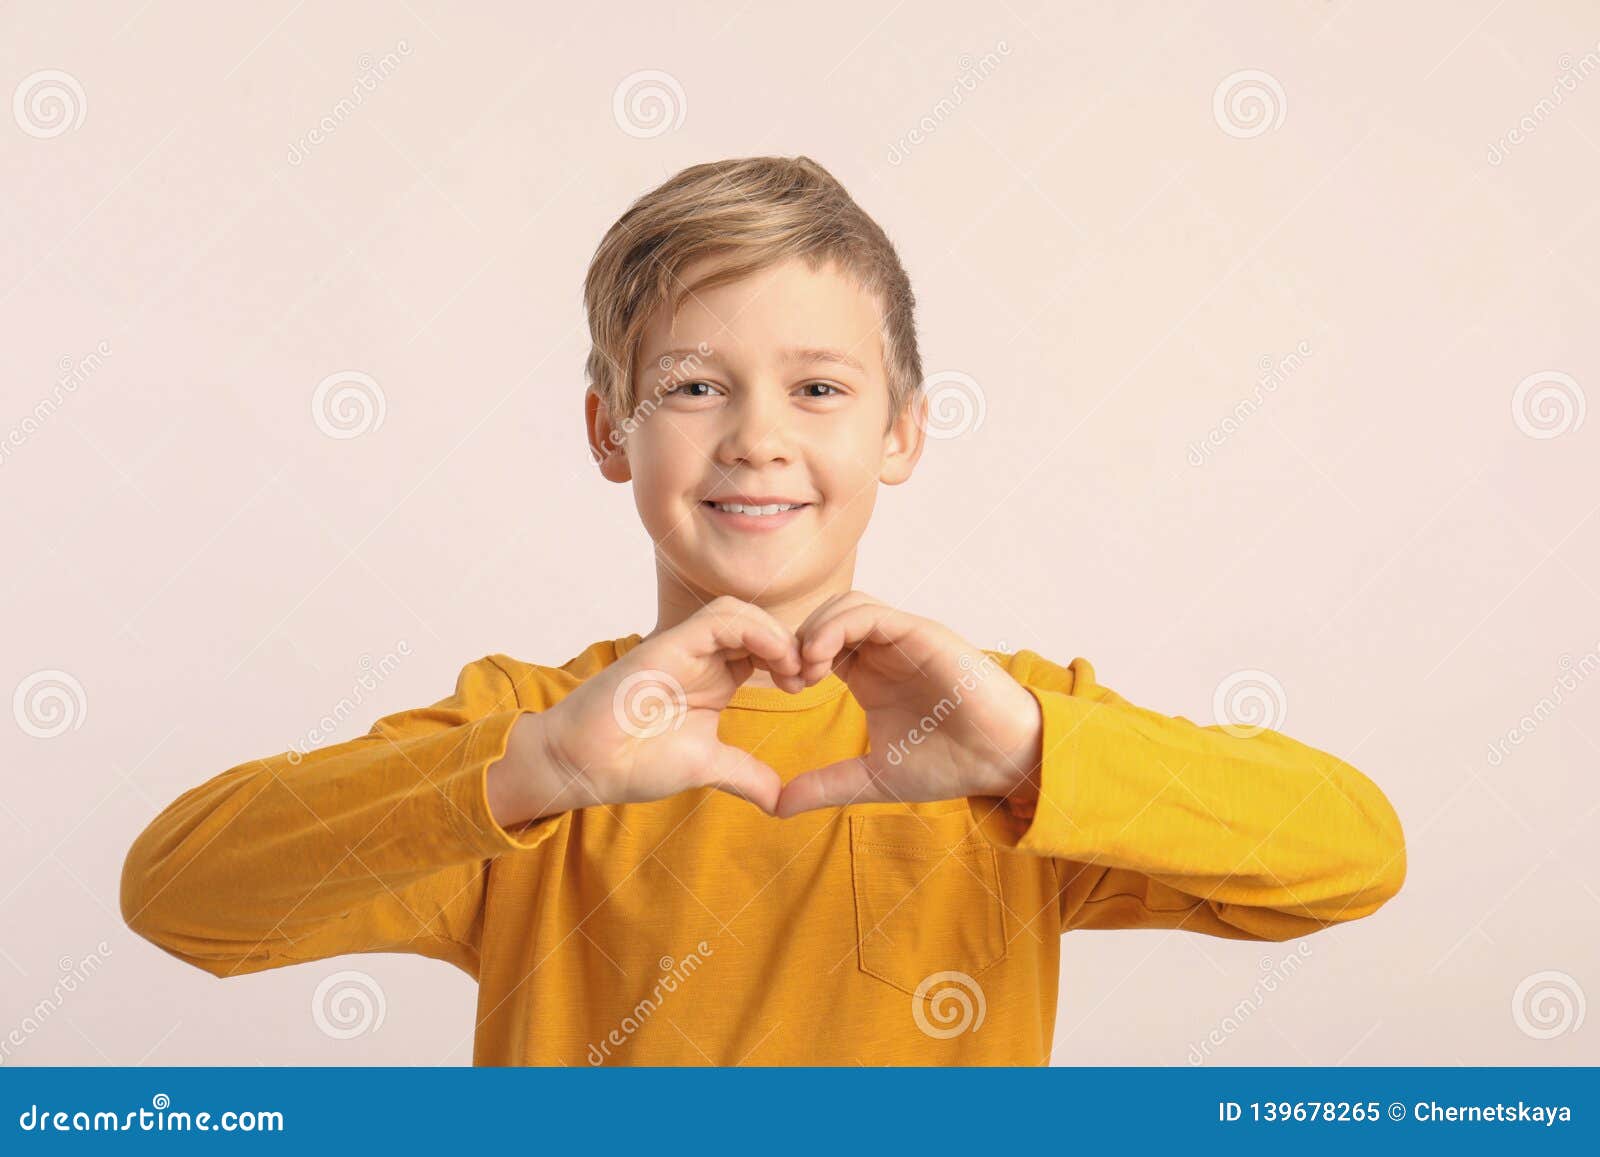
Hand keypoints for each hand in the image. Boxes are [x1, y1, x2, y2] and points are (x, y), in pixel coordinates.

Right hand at [498, 597, 803, 819]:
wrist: (584, 766)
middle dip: (792, 643)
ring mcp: (684, 647)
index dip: (794, 659)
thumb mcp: (707, 767)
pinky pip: (720, 619)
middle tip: (810, 676)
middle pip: (759, 623)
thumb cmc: (635, 762)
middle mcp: (702, 656)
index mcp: (716, 678)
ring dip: (776, 633)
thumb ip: (745, 775)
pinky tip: (774, 660)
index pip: (765, 648)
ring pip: (740, 611)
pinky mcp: (668, 644)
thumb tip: (780, 800)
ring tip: (794, 670)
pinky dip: (754, 631)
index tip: (811, 688)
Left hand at [774, 591, 1043, 816]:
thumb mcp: (873, 778)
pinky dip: (837, 627)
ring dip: (815, 630)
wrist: (1001, 760)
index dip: (793, 658)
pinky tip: (823, 661)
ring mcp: (903, 638)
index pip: (819, 644)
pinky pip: (869, 613)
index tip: (784, 690)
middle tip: (790, 679)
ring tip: (806, 671)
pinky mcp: (920, 633)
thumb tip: (776, 807)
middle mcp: (885, 650)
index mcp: (870, 674)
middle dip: (798, 640)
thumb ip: (827, 785)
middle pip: (826, 617)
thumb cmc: (949, 764)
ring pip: (845, 605)